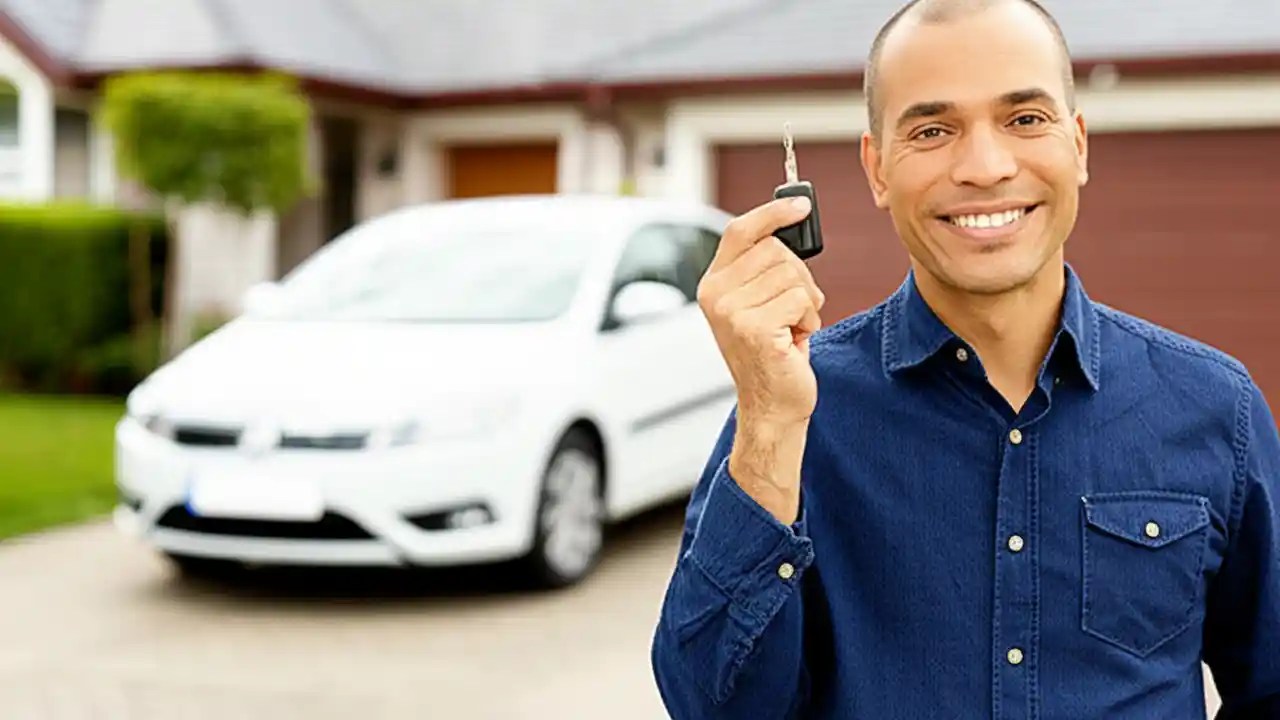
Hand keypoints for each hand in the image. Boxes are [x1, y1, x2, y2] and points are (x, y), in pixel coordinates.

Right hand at [698, 196, 824, 427]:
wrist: (772, 406)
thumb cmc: (770, 355)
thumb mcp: (757, 304)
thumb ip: (761, 268)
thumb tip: (788, 225)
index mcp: (713, 286)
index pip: (739, 231)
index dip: (772, 213)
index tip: (800, 205)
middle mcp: (716, 296)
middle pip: (775, 250)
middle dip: (799, 277)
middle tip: (793, 309)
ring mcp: (733, 313)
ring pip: (792, 275)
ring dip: (805, 302)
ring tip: (791, 328)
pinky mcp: (756, 329)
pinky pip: (801, 300)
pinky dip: (809, 320)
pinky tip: (795, 340)